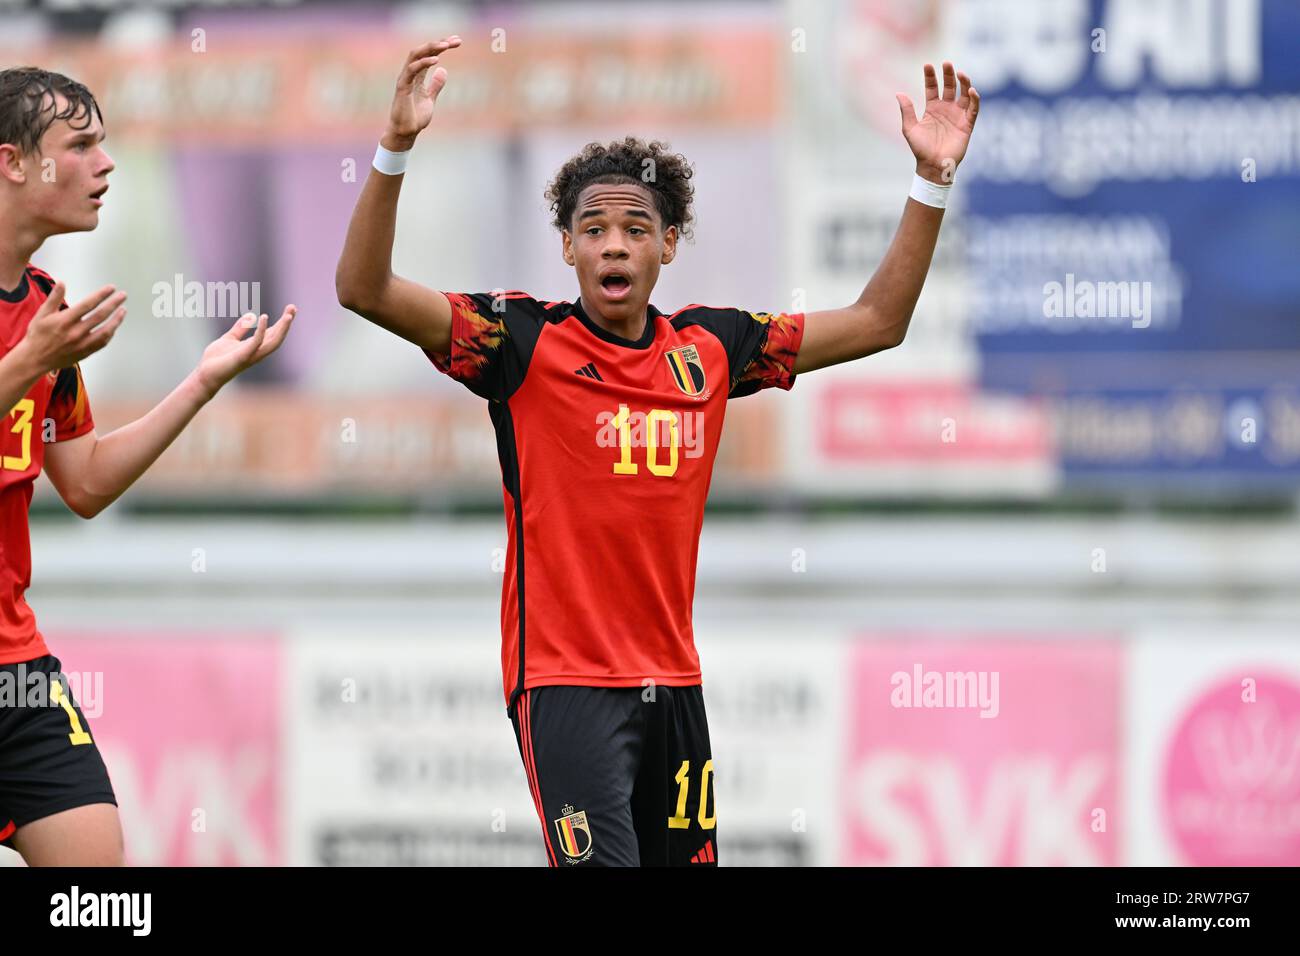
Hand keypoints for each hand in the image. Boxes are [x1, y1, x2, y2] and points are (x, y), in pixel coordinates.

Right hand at [20, 282, 126, 371]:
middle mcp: (75, 332)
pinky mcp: (85, 352)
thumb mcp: (42, 314)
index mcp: (64, 320)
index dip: (101, 295)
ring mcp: (82, 344)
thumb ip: (54, 298)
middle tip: (123, 295)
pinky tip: (114, 326)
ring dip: (116, 320)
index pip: (88, 304)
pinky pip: (103, 343)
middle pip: (100, 315)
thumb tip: (62, 283)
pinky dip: (110, 333)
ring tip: (123, 310)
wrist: (36, 359)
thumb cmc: (38, 334)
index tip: (111, 288)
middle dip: (114, 304)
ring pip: (106, 331)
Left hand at [194, 306, 296, 397]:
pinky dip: (262, 330)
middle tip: (293, 307)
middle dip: (286, 323)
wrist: (205, 374)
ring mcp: (252, 354)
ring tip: (288, 315)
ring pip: (274, 341)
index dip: (282, 322)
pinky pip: (256, 342)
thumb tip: (250, 316)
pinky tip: (264, 317)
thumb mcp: (229, 338)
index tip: (289, 308)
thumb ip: (240, 329)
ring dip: (282, 328)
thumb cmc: (217, 359)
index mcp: (255, 346)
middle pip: (278, 336)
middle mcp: (257, 351)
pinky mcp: (243, 356)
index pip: (274, 333)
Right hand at [383, 36, 461, 150]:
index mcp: (417, 75)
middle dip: (439, 43)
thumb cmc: (415, 117)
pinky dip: (423, 63)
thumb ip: (436, 85)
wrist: (406, 132)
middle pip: (423, 51)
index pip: (430, 55)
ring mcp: (405, 79)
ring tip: (445, 45)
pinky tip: (436, 60)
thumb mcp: (430, 99)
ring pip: (415, 55)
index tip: (457, 41)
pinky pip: (412, 70)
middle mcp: (410, 73)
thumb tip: (443, 70)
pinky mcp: (402, 87)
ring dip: (431, 48)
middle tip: (455, 41)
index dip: (442, 46)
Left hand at [896, 62, 979, 183]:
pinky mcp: (967, 124)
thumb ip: (906, 110)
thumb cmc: (920, 149)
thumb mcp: (910, 128)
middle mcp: (946, 109)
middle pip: (950, 86)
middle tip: (947, 63)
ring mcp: (958, 115)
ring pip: (964, 94)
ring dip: (964, 82)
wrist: (932, 166)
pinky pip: (973, 108)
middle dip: (949, 74)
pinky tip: (971, 90)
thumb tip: (898, 93)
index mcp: (932, 108)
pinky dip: (974, 99)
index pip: (932, 87)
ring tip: (960, 73)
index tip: (928, 65)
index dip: (931, 76)